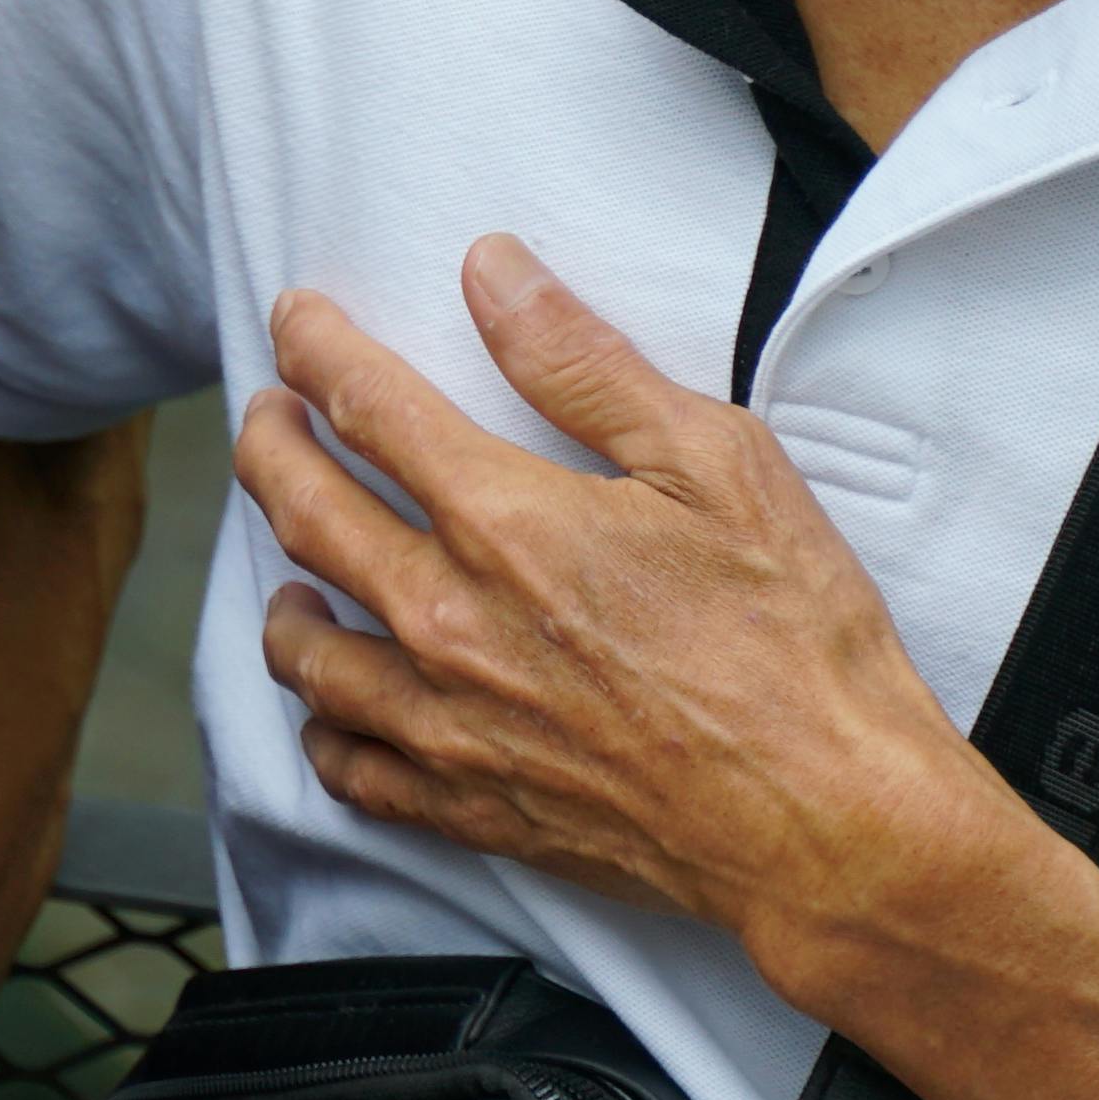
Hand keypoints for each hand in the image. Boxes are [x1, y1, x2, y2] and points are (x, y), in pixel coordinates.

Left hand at [239, 235, 1028, 987]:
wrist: (829, 826)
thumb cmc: (795, 647)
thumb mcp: (716, 465)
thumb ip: (585, 364)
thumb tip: (492, 273)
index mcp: (505, 524)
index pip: (365, 404)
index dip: (314, 347)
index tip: (296, 320)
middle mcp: (449, 621)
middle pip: (302, 512)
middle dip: (269, 445)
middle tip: (269, 415)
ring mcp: (449, 721)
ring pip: (304, 652)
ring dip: (282, 595)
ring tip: (292, 571)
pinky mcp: (470, 806)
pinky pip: (350, 767)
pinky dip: (324, 730)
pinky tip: (335, 708)